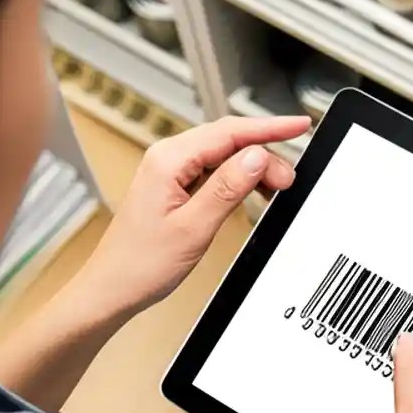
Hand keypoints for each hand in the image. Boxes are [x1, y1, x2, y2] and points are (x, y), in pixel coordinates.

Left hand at [77, 116, 309, 318]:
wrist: (113, 288)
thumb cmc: (141, 263)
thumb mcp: (194, 227)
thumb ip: (227, 188)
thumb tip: (256, 157)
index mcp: (169, 160)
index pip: (229, 132)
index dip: (269, 127)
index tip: (299, 125)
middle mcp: (168, 158)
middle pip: (229, 140)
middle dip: (265, 154)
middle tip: (288, 180)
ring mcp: (170, 171)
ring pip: (224, 155)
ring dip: (253, 168)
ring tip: (276, 188)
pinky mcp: (175, 186)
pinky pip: (215, 171)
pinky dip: (239, 178)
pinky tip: (253, 190)